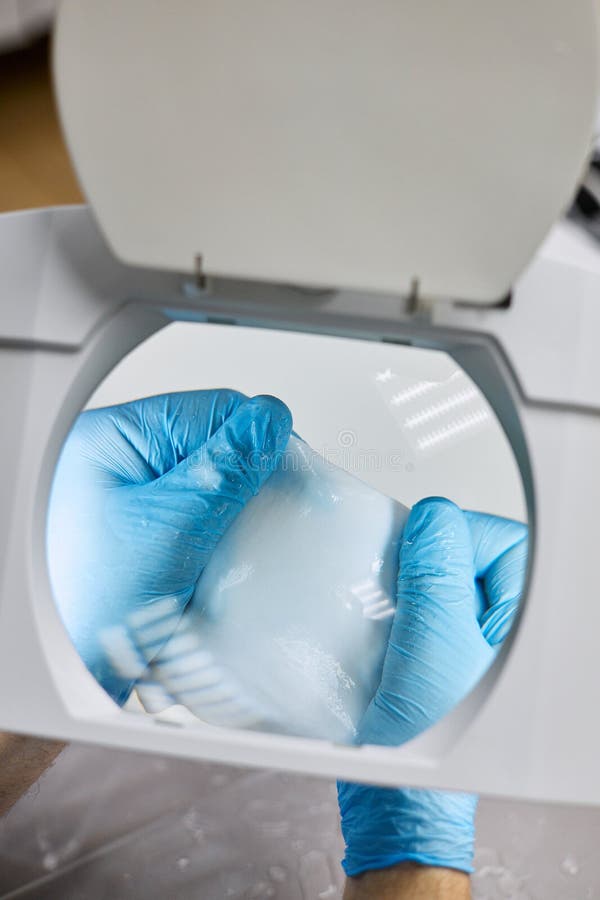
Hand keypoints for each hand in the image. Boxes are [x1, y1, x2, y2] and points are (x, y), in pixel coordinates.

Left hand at [47, 390, 291, 704]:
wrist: (66, 678)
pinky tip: (221, 573)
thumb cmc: (83, 608)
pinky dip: (221, 548)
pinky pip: (204, 527)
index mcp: (115, 440)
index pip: (216, 412)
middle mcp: (123, 466)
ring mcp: (135, 505)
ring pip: (214, 493)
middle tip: (262, 530)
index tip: (290, 485)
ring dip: (235, 524)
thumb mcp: (166, 529)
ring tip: (235, 559)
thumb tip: (268, 420)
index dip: (261, 446)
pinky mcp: (148, 541)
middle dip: (247, 491)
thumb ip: (222, 470)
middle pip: (217, 452)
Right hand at [338, 497, 526, 875]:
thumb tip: (430, 515)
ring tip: (387, 627)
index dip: (438, 543)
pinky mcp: (433, 649)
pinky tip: (380, 638)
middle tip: (397, 605)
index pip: (481, 533)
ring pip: (424, 578)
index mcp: (517, 614)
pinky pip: (407, 606)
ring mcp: (464, 635)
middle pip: (450, 551)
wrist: (395, 803)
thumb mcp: (437, 648)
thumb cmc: (429, 747)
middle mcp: (497, 621)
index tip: (411, 572)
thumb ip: (438, 572)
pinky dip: (387, 613)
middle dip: (413, 567)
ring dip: (395, 592)